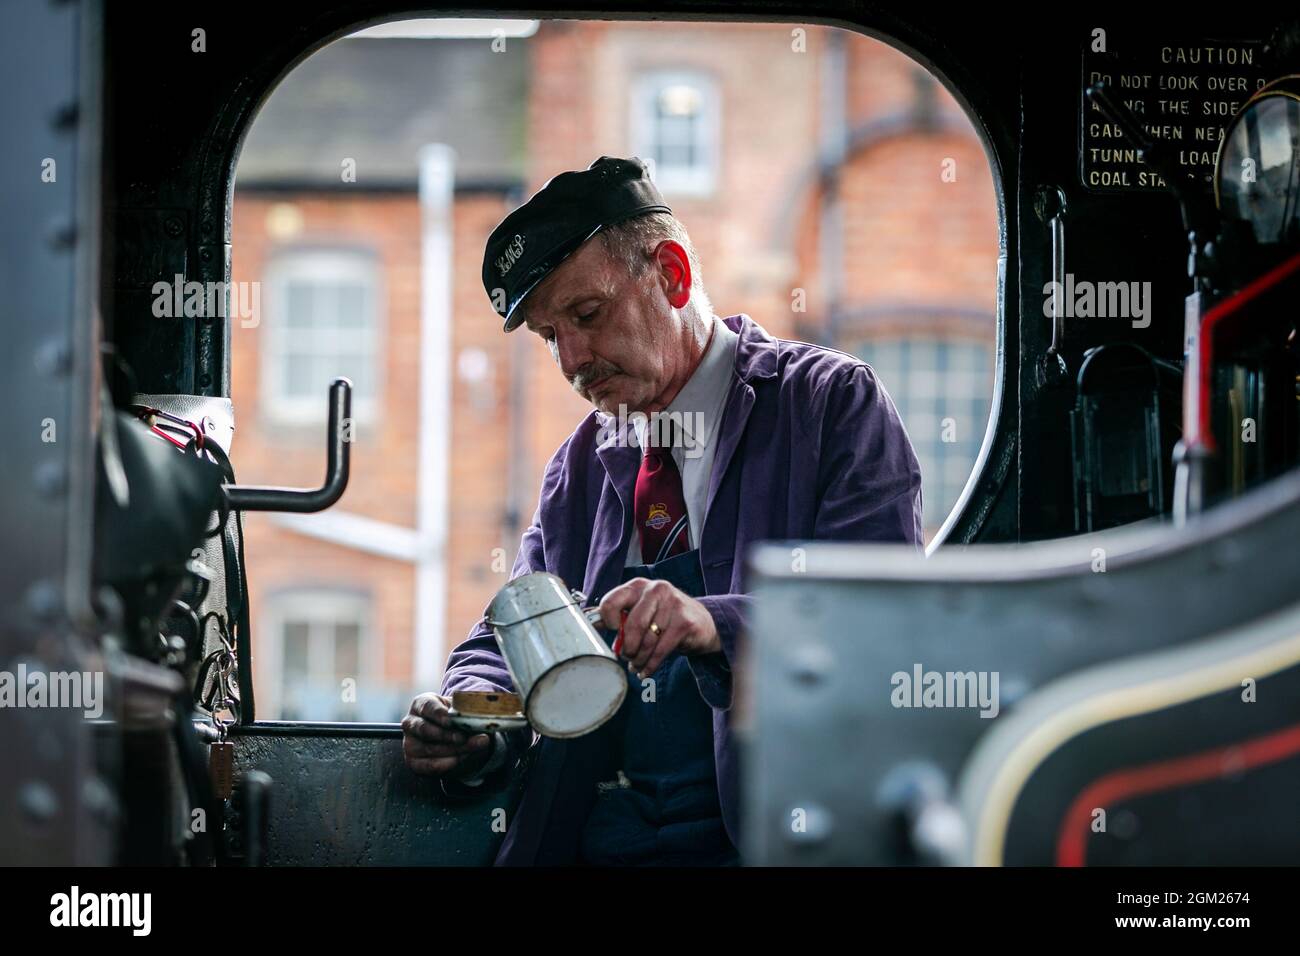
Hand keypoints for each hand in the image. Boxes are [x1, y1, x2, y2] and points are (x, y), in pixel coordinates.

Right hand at [401, 692, 493, 776]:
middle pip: (425, 729)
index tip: (450, 720)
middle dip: (446, 735)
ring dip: (452, 750)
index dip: (438, 714)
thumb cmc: (458, 719)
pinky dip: (444, 764)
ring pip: (429, 748)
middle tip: (464, 738)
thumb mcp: (464, 710)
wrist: (458, 739)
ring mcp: (409, 743)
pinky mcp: (413, 761)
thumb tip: (483, 716)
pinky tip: (457, 759)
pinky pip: (427, 766)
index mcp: (422, 704)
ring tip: (472, 747)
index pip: (427, 707)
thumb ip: (471, 712)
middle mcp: (411, 722)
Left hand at [597, 578, 720, 678]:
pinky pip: (661, 650)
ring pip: (647, 641)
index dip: (607, 621)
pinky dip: (650, 665)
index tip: (612, 632)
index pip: (612, 601)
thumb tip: (588, 623)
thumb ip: (618, 615)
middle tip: (626, 657)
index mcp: (638, 586)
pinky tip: (646, 670)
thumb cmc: (664, 617)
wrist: (702, 623)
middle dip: (627, 647)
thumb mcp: (640, 610)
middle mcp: (656, 590)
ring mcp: (672, 605)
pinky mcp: (684, 622)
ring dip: (638, 659)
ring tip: (636, 665)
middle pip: (632, 625)